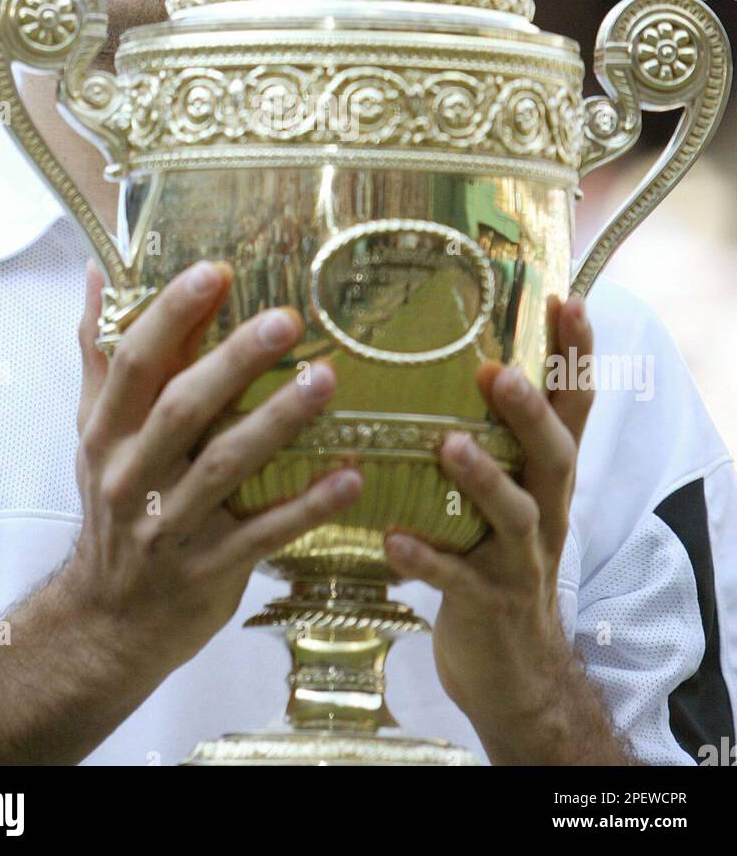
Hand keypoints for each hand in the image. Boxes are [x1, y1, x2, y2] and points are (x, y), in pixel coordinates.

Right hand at [65, 259, 362, 684]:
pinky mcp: (210, 570)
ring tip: (326, 381)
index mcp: (106, 433)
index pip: (135, 363)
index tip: (215, 272)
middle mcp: (133, 476)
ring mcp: (170, 527)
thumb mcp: (94, 432)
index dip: (171, 315)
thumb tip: (98, 269)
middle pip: (183, 409)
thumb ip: (101, 353)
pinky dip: (307, 506)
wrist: (108, 621)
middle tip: (288, 319)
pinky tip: (350, 478)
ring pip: (227, 467)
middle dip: (235, 361)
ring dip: (279, 421)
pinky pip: (264, 534)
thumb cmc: (114, 506)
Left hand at [384, 293, 594, 743]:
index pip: (576, 407)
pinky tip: (393, 539)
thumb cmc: (494, 558)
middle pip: (555, 454)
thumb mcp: (507, 494)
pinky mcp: (488, 605)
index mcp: (548, 478)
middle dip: (532, 411)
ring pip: (515, 514)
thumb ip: (489, 437)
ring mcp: (520, 561)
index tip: (569, 300)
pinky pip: (457, 580)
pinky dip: (426, 558)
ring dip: (483, 478)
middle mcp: (545, 510)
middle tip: (500, 373)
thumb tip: (442, 356)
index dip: (576, 356)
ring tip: (448, 445)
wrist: (513, 670)